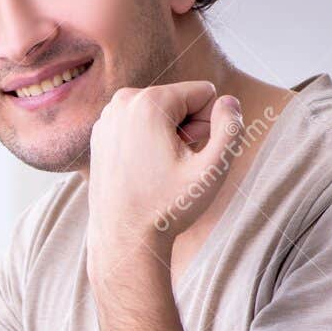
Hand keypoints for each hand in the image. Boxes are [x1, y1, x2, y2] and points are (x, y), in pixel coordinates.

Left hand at [85, 81, 242, 271]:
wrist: (123, 237)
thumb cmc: (167, 207)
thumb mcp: (212, 170)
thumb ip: (231, 128)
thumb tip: (228, 101)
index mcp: (149, 102)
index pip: (204, 93)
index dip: (209, 124)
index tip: (191, 153)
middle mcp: (122, 101)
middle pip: (180, 99)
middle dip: (187, 127)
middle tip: (174, 164)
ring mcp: (107, 116)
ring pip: (160, 111)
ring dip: (167, 135)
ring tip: (157, 167)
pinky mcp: (100, 132)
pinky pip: (140, 123)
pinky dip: (146, 141)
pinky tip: (141, 169)